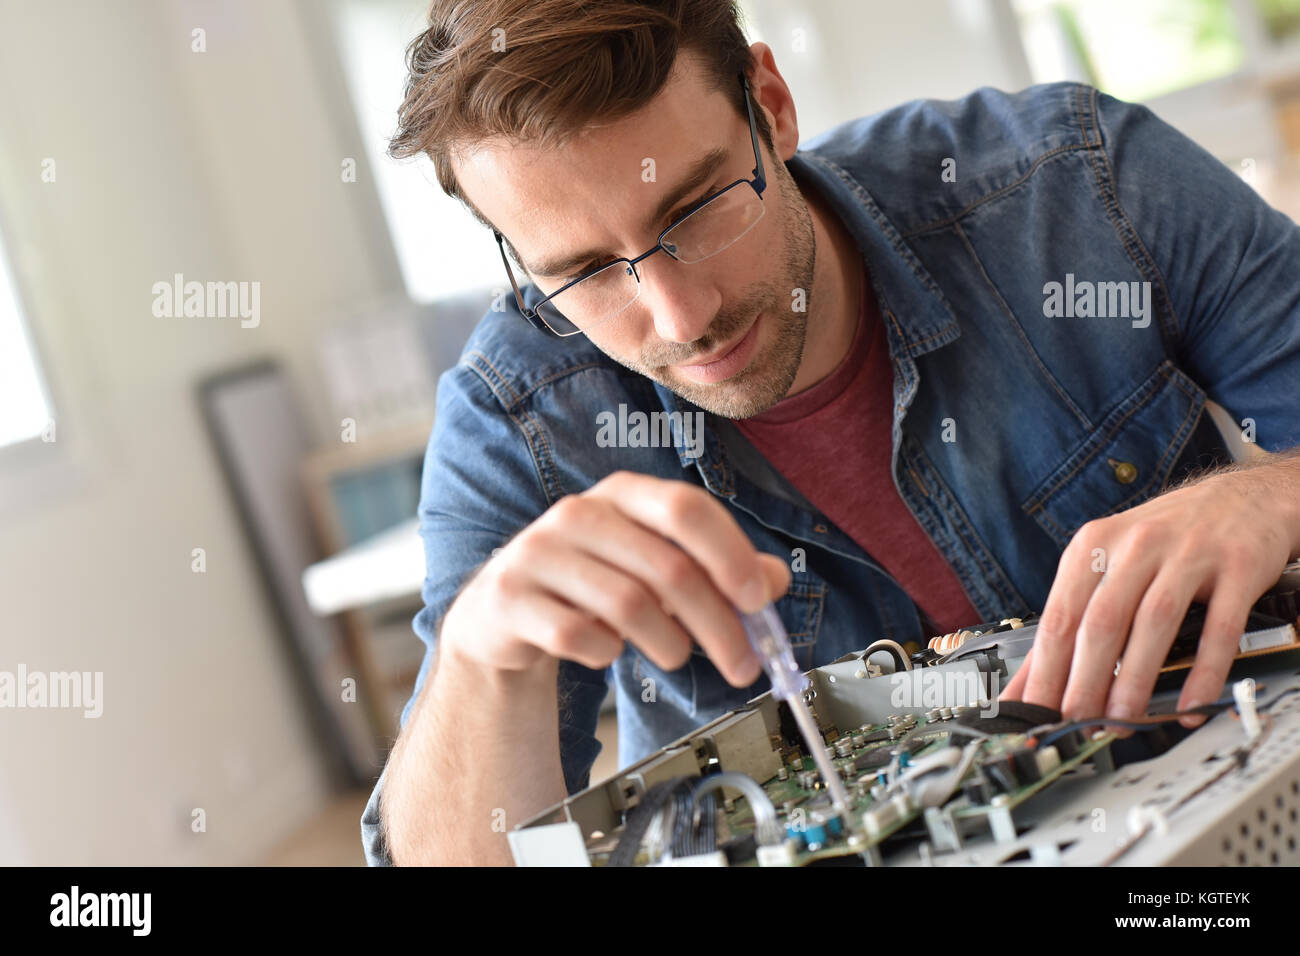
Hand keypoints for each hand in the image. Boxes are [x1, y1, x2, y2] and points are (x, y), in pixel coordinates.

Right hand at [441, 471, 790, 685]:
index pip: (687, 509)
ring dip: (669, 644)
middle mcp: (577, 513)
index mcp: (621, 493)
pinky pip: (579, 635)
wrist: (503, 615)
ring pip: (630, 604)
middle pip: (669, 567)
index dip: (731, 555)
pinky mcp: (510, 597)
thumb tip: (775, 581)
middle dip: (719, 625)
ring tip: (675, 656)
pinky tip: (607, 651)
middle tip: (744, 664)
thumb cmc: (592, 587)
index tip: (759, 602)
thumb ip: (718, 571)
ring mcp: (538, 552)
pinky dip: (606, 653)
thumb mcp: (657, 570)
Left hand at [1001, 463, 1298, 728]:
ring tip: (1122, 721)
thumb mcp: (1106, 563)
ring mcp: (1188, 554)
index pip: (1059, 617)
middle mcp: (1136, 545)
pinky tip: (1190, 703)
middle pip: (1101, 622)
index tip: (1035, 710)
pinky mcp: (1236, 567)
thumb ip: (1068, 621)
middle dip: (1085, 682)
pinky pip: (1218, 627)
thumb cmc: (1164, 539)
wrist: (1242, 497)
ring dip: (1135, 680)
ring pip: (1153, 623)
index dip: (1045, 670)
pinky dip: (1203, 671)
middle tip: (1078, 723)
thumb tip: (1028, 681)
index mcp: (1093, 546)